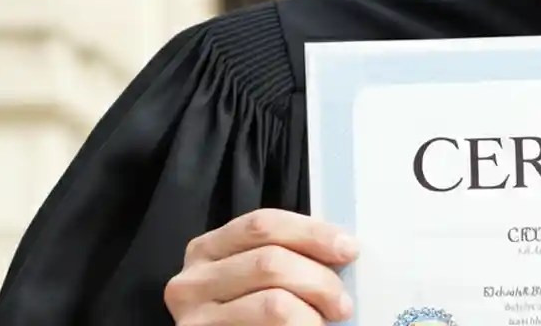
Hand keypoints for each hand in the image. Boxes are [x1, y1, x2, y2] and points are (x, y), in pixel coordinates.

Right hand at [164, 208, 359, 324]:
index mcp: (208, 250)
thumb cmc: (249, 315)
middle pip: (270, 262)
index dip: (311, 233)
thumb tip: (342, 249)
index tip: (348, 249)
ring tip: (322, 322)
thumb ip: (284, 256)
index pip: (263, 224)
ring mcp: (195, 319)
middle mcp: (192, 281)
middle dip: (319, 280)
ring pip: (274, 304)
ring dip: (312, 314)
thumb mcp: (255, 277)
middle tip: (342, 303)